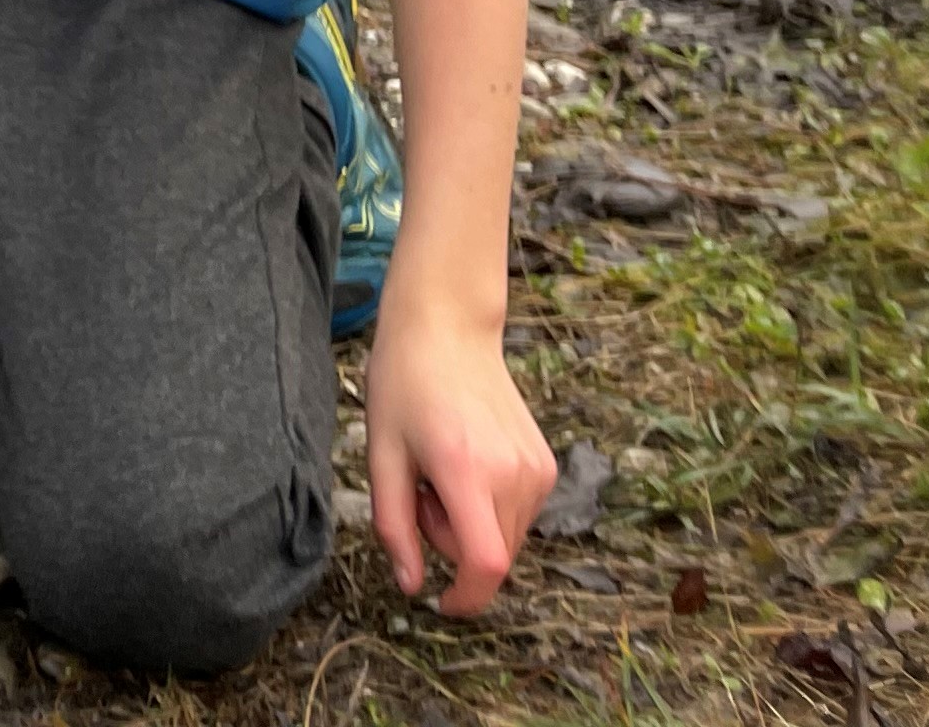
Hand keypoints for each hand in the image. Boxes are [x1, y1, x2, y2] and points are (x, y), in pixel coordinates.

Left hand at [361, 305, 556, 614]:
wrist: (448, 328)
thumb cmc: (403, 384)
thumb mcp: (381, 454)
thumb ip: (394, 526)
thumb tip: (412, 587)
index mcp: (467, 471)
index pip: (485, 564)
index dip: (466, 598)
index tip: (440, 601)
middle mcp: (514, 475)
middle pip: (492, 557)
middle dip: (452, 545)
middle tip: (420, 494)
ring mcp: (538, 470)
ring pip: (507, 539)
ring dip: (471, 526)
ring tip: (442, 473)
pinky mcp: (547, 465)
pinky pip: (519, 514)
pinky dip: (491, 507)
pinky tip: (467, 463)